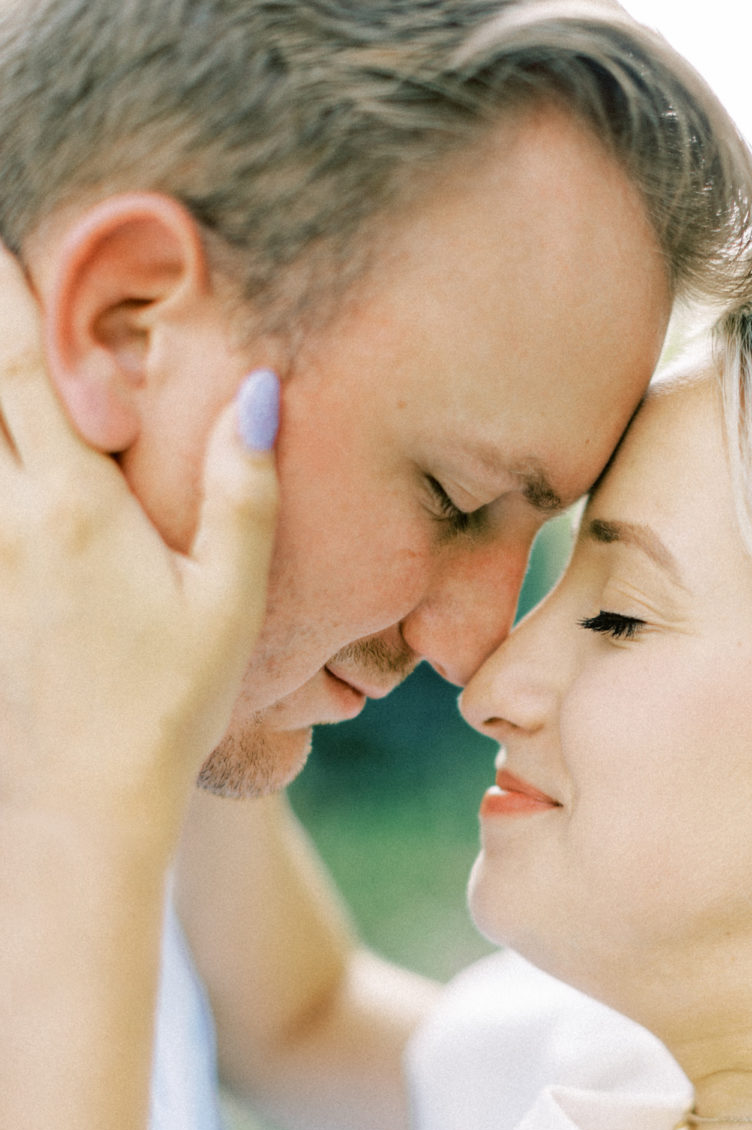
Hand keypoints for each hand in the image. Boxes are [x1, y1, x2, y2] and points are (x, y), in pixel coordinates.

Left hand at [0, 246, 278, 848]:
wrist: (87, 799)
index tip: (0, 243)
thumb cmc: (171, 700)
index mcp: (76, 507)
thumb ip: (243, 489)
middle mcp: (8, 521)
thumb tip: (261, 389)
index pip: (24, 369)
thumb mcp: (230, 599)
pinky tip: (1, 474)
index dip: (5, 294)